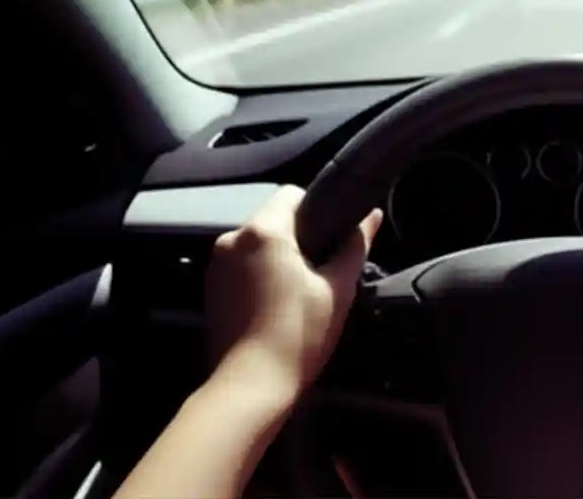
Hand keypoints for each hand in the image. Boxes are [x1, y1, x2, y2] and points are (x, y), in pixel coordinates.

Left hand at [204, 185, 382, 397]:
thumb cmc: (298, 335)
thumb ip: (355, 246)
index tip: (333, 240)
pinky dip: (259, 277)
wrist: (251, 387)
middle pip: (273, 220)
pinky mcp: (210, 290)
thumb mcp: (337, 289)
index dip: (318, 210)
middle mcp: (231, 240)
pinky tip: (276, 307)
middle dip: (298, 238)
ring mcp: (216, 266)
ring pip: (257, 246)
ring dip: (277, 259)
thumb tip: (372, 216)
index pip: (292, 194)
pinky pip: (241, 268)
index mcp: (263, 231)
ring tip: (300, 293)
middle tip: (322, 272)